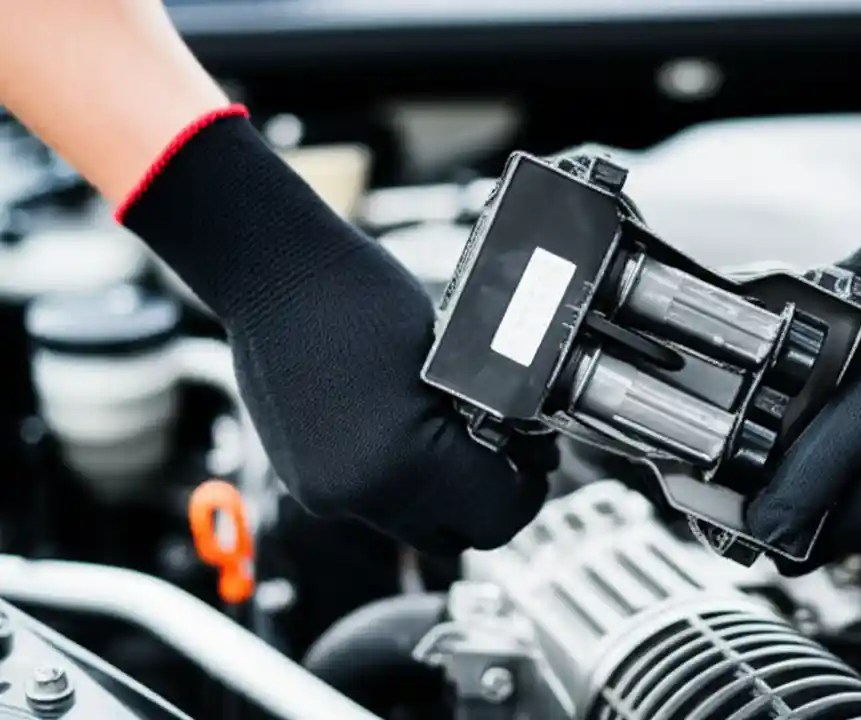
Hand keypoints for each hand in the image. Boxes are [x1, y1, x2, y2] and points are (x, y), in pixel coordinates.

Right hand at [122, 112, 552, 553]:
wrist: (274, 274)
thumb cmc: (364, 294)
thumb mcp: (452, 357)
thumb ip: (484, 420)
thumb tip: (520, 453)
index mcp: (405, 462)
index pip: (495, 517)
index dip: (528, 492)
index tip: (538, 463)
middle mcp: (360, 493)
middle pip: (455, 536)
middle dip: (490, 501)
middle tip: (512, 459)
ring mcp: (325, 493)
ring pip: (414, 524)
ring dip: (445, 495)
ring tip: (462, 442)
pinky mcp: (304, 482)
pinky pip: (376, 503)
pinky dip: (403, 480)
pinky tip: (413, 434)